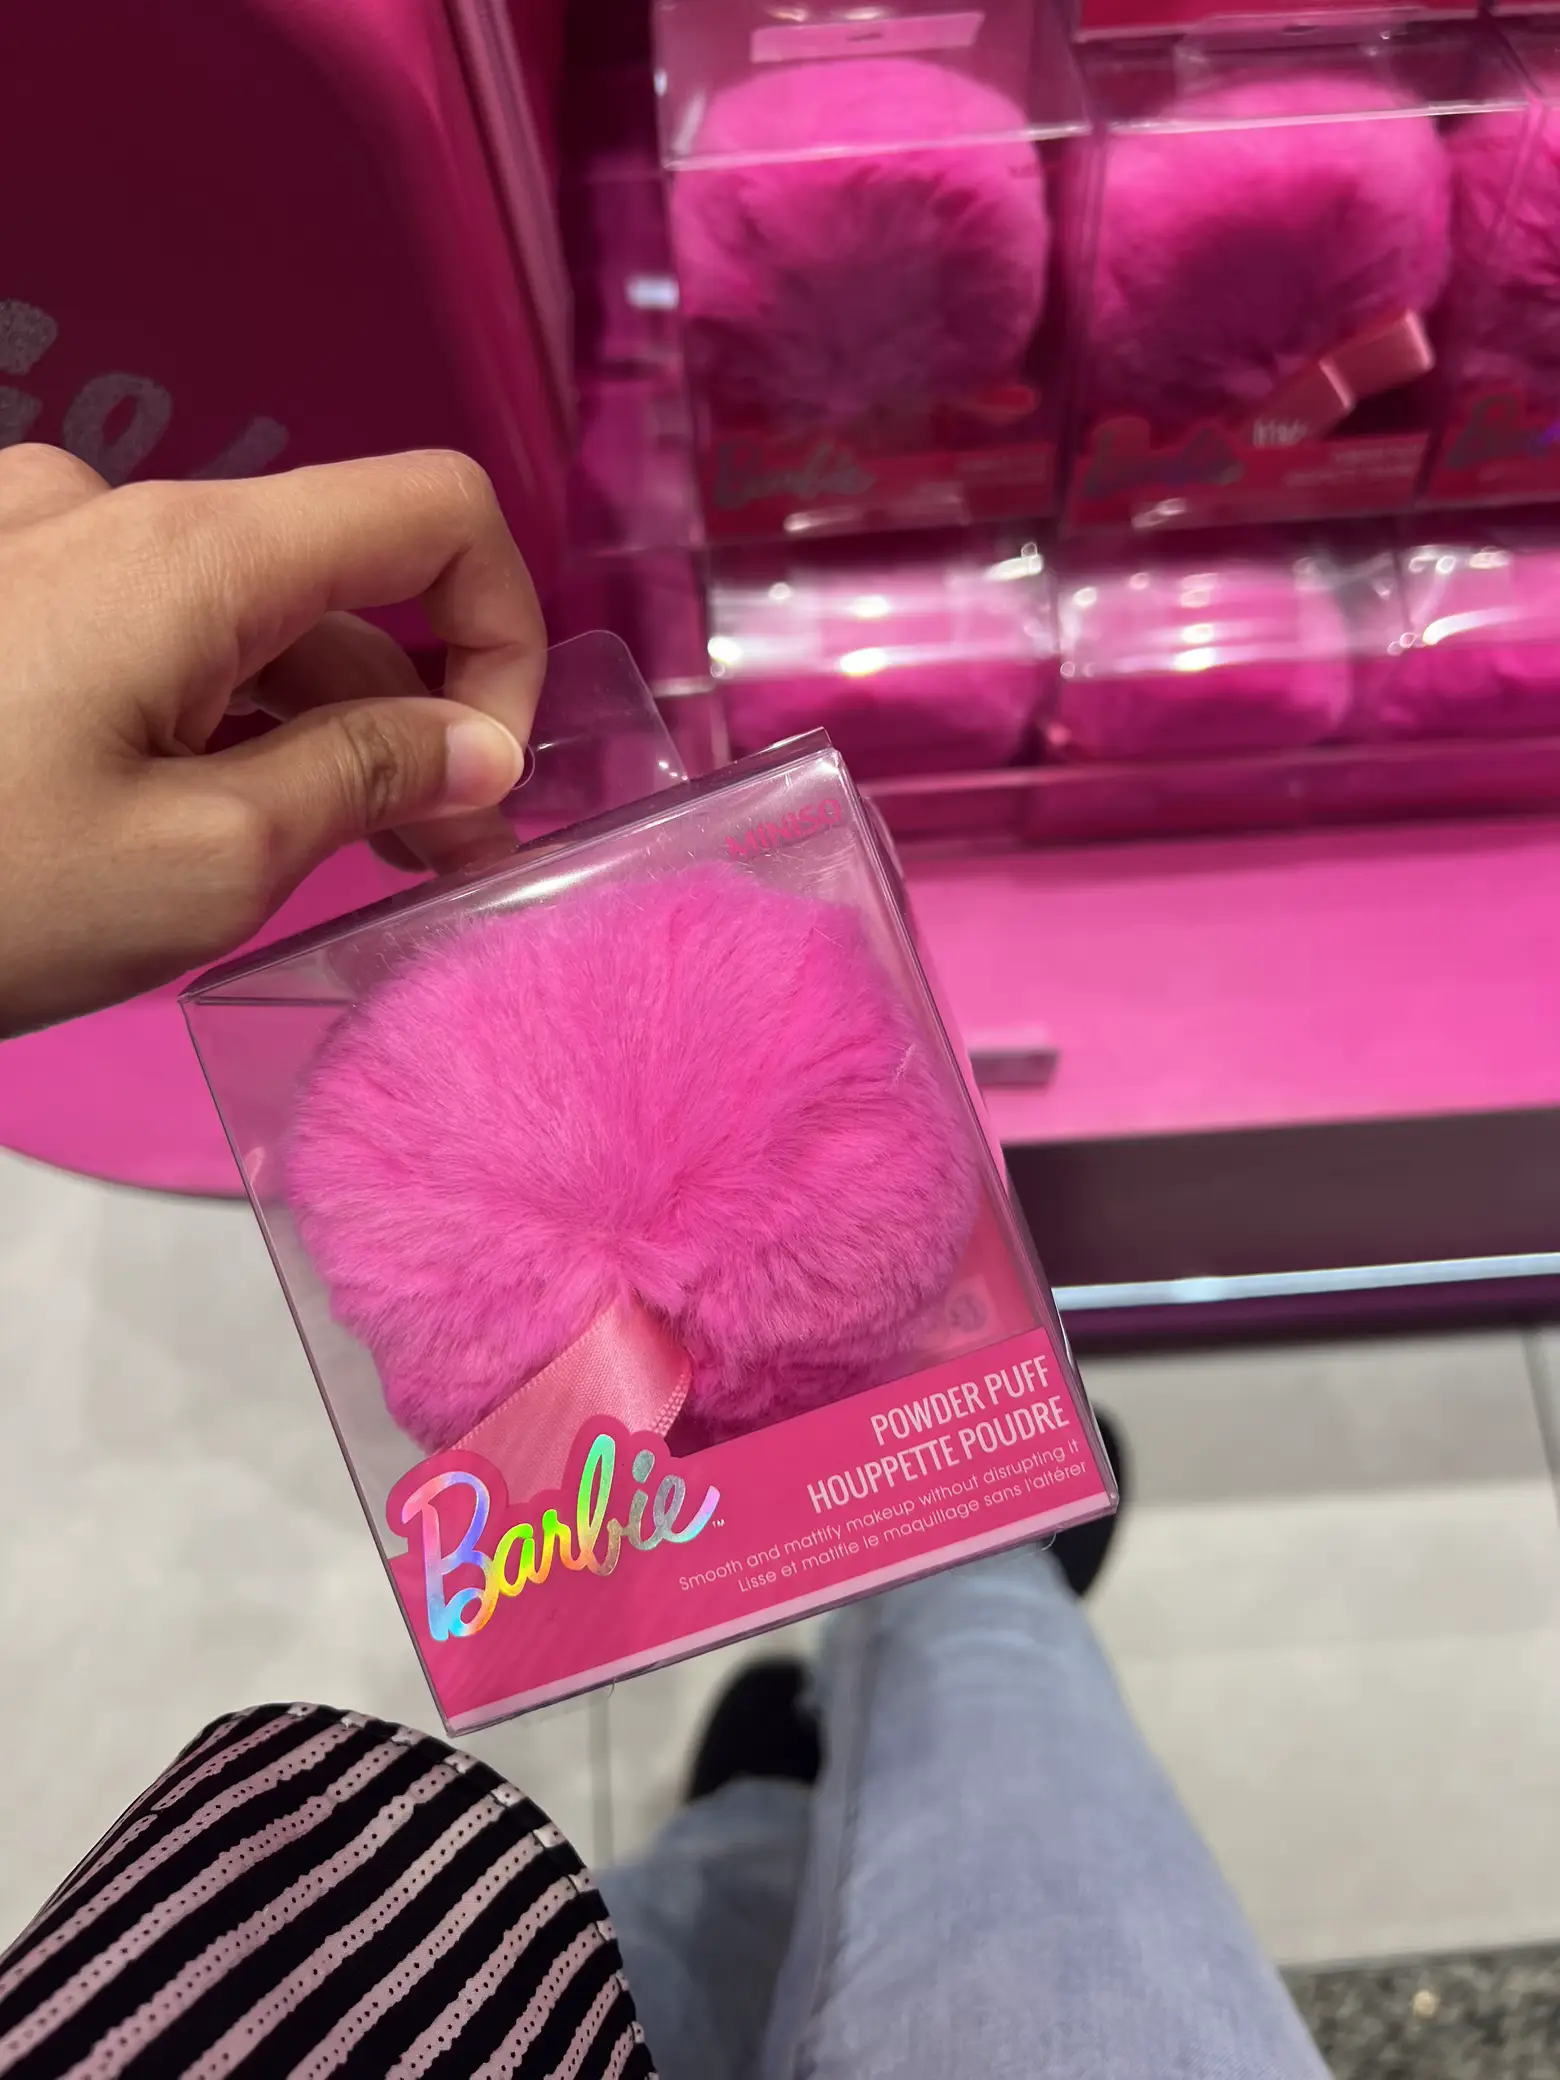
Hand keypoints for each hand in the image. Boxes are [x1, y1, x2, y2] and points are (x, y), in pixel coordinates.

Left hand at [0, 444, 544, 1037]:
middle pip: (329, 588)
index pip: (432, 509)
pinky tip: (174, 823)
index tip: (494, 767)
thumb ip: (365, 780)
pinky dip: (192, 719)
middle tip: (436, 861)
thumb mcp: (205, 864)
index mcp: (191, 558)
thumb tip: (480, 747)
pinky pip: (130, 635)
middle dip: (407, 720)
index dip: (506, 627)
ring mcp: (21, 544)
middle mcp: (108, 514)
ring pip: (226, 624)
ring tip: (308, 864)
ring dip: (295, 730)